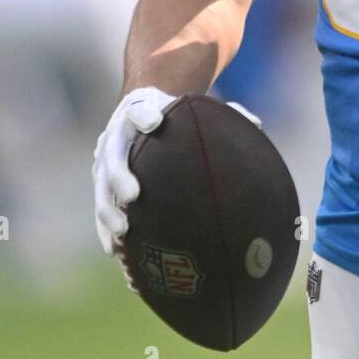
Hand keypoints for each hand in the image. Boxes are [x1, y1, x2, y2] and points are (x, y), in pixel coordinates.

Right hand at [92, 91, 263, 261]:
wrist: (138, 109)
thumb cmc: (174, 112)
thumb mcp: (193, 106)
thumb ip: (223, 113)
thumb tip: (257, 125)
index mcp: (138, 112)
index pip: (139, 110)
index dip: (144, 115)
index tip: (154, 122)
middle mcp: (115, 137)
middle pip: (112, 155)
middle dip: (120, 175)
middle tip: (134, 195)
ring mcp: (104, 162)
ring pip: (101, 188)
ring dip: (108, 210)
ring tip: (122, 232)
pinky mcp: (103, 183)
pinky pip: (103, 208)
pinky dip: (106, 230)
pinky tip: (116, 252)